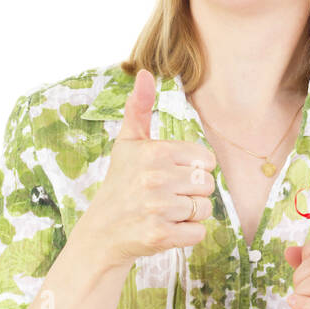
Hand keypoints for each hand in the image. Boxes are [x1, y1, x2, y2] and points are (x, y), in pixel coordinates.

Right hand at [78, 68, 217, 269]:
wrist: (101, 232)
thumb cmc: (121, 184)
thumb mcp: (128, 144)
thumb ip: (140, 109)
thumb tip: (144, 72)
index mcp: (155, 152)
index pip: (206, 160)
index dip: (192, 169)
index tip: (170, 175)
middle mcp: (156, 178)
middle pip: (208, 184)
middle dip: (192, 192)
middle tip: (166, 196)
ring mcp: (158, 208)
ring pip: (205, 209)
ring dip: (189, 214)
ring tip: (164, 212)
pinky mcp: (160, 235)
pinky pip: (199, 232)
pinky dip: (187, 234)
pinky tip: (165, 228)